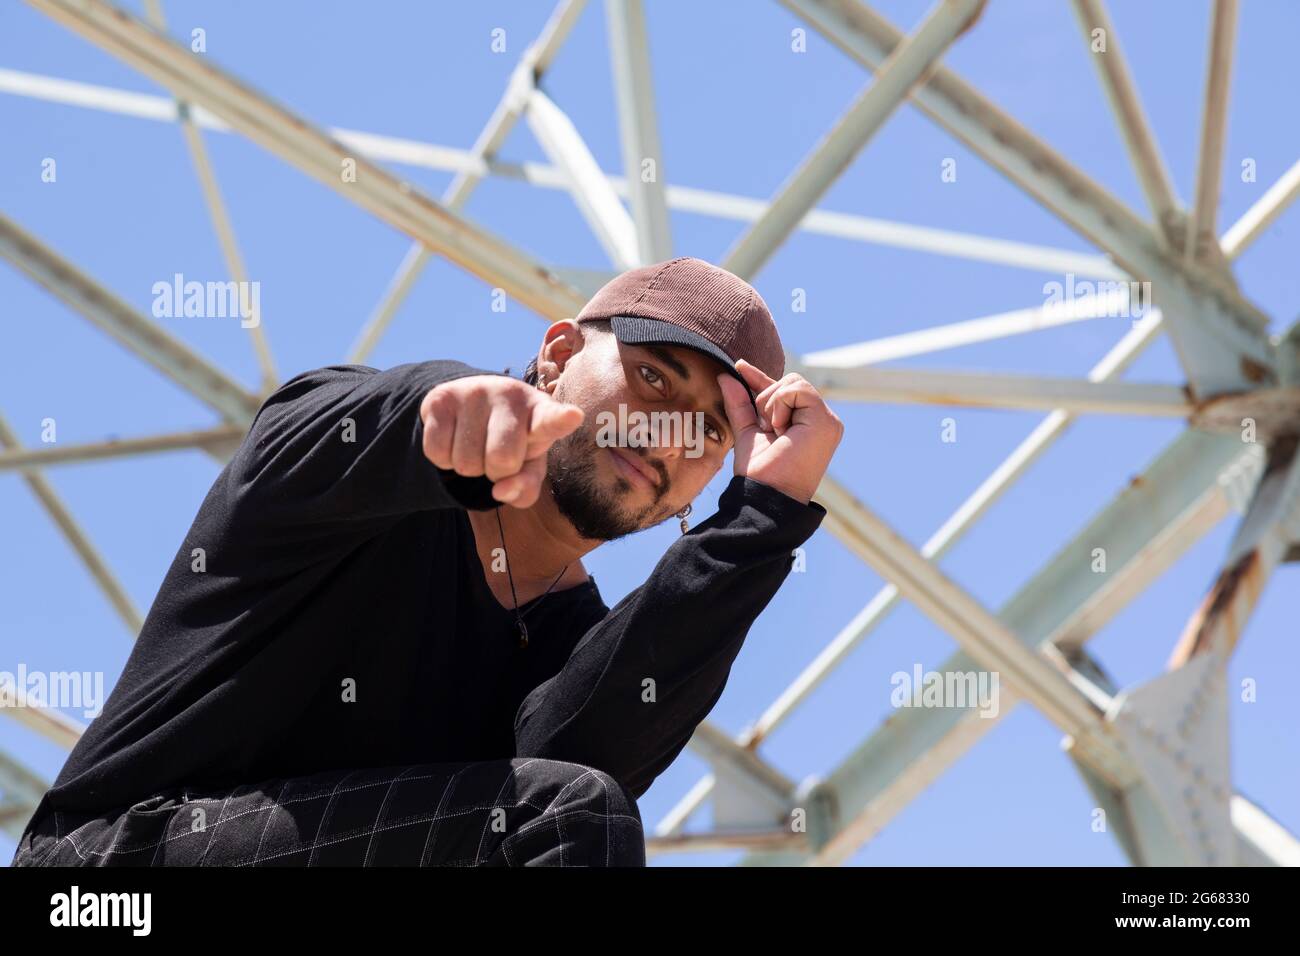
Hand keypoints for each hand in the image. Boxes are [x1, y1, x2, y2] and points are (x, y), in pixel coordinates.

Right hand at [419, 376, 583, 507]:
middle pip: (502, 460)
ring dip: (470, 467)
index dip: (561, 420)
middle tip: (497, 456)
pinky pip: (437, 452)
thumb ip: (525, 487)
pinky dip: (444, 459)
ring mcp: (474, 392)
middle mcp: (510, 394)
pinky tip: (454, 440)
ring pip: (466, 462)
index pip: (551, 420)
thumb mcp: (528, 466)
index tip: (573, 416)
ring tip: (476, 445)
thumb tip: (500, 491)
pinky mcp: (441, 397)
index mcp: (541, 412)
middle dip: (497, 472)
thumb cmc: (513, 442)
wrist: (470, 406)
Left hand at [717, 360, 842, 504]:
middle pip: (788, 382)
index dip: (760, 378)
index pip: (784, 391)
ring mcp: (827, 420)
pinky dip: (781, 406)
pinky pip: (797, 389)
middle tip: (768, 429)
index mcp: (805, 423)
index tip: (739, 366)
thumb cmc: (759, 471)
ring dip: (773, 406)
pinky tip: (783, 430)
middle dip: (766, 400)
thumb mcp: (747, 431)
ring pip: (792, 383)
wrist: (765, 493)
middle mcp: (820, 420)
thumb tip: (726, 376)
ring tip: (776, 432)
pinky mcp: (826, 420)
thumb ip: (740, 404)